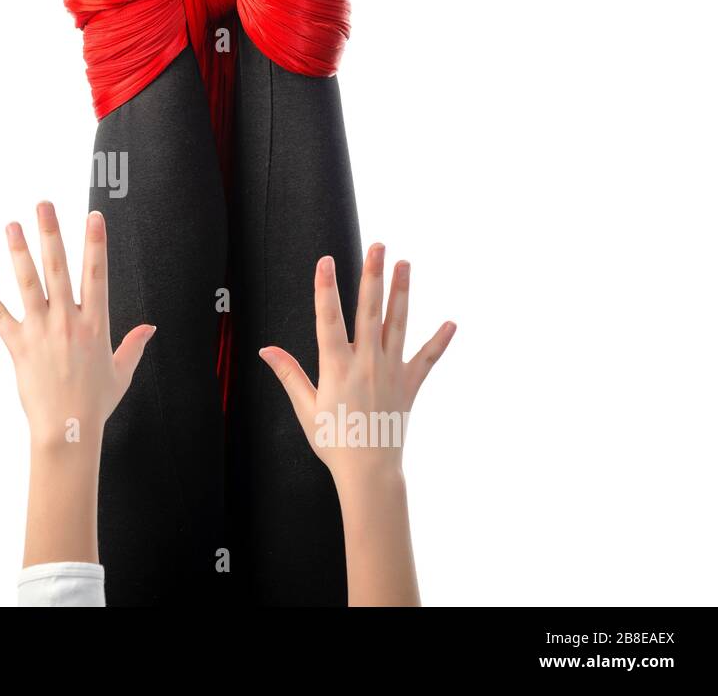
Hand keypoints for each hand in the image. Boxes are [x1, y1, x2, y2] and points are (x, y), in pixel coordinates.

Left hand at [0, 202, 154, 449]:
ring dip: (18, 253)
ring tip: (11, 226)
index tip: (94, 216)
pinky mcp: (19, 347)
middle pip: (58, 268)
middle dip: (51, 233)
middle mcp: (68, 322)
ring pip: (28, 284)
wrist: (68, 430)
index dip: (95, 243)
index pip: (97, 274)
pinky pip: (1, 318)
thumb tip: (149, 329)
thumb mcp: (121, 373)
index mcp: (95, 324)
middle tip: (44, 204)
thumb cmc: (95, 404)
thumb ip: (134, 346)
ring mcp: (41, 332)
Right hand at [259, 245, 454, 488]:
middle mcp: (366, 363)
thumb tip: (266, 350)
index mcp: (337, 367)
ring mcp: (391, 371)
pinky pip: (427, 359)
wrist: (369, 471)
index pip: (328, 319)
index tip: (326, 261)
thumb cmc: (333, 442)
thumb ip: (288, 374)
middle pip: (370, 311)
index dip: (326, 289)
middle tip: (378, 246)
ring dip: (402, 292)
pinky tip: (452, 323)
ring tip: (406, 263)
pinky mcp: (409, 385)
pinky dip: (439, 341)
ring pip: (398, 324)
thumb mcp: (304, 408)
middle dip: (373, 276)